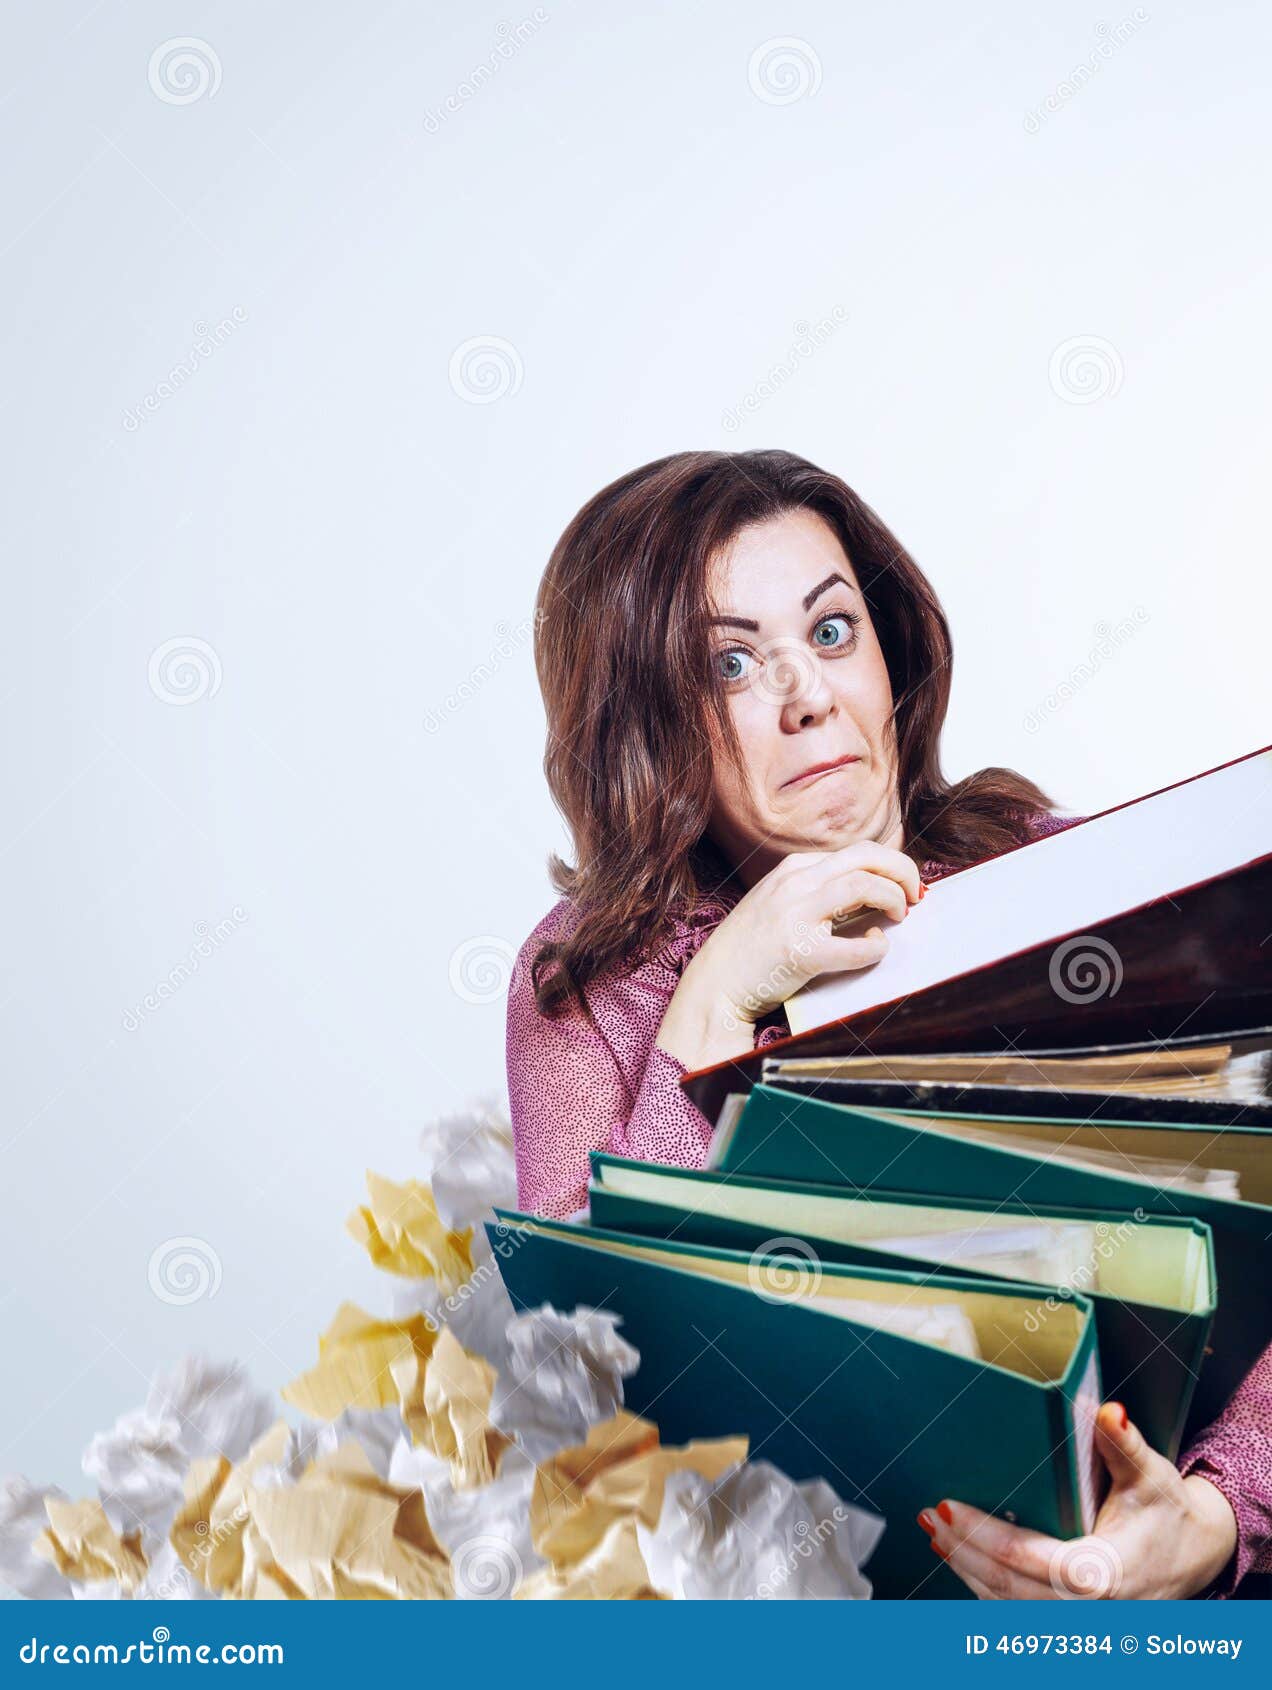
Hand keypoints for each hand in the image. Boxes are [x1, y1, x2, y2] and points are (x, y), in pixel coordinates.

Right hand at [656, 842, 921, 1069]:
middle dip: (902, 870)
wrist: (714, 986)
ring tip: (899, 916)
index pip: (855, 852)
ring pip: (863, 884)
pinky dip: (876, 946)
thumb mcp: (778, 905)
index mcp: (791, 870)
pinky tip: (875, 948)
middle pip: (866, 855)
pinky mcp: (800, 951)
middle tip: (916, 895)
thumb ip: (817, 894)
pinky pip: (856, 944)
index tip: (904, 885)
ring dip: (893, 898)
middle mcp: (793, 883)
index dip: (890, 865)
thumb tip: (872, 896)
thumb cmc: (750, 952)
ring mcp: (795, 914)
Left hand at [919, 1401, 1237, 1598]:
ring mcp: (1080, 1622)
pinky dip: (986, 1588)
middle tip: (930, 1516)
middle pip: (1010, 1588)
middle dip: (963, 1551)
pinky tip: (963, 1560)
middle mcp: (1092, 1608)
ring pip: (1009, 1607)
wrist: (1195, 1555)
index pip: (1034, 1561)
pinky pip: (1019, 1613)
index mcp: (1107, 1573)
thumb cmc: (1167, 1511)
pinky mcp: (1071, 1622)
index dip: (987, 1539)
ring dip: (966, 1570)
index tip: (950, 1508)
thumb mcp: (1150, 1473)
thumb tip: (1110, 1411)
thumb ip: (1124, 1444)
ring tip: (936, 1533)